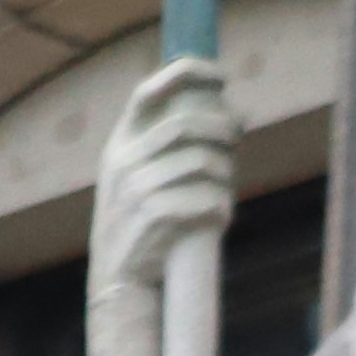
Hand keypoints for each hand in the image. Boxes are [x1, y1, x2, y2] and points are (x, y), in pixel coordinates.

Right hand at [93, 55, 236, 283]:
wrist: (118, 281)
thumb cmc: (140, 224)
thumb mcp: (137, 178)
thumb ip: (169, 148)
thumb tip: (233, 116)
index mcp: (119, 145)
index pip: (146, 93)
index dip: (185, 74)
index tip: (221, 75)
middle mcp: (123, 162)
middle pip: (185, 125)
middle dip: (221, 127)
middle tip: (237, 137)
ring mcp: (136, 189)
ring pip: (202, 163)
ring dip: (225, 175)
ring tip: (225, 190)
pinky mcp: (154, 218)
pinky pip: (205, 200)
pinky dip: (221, 208)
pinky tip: (219, 217)